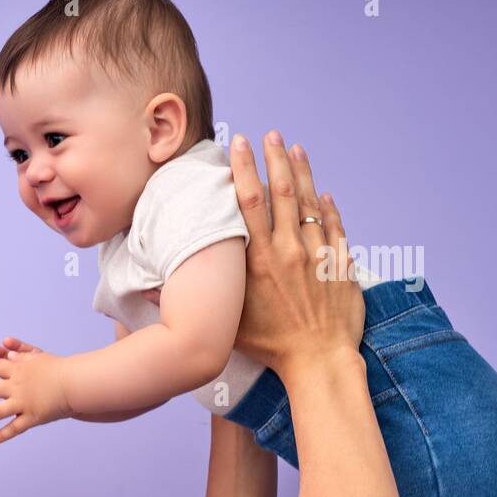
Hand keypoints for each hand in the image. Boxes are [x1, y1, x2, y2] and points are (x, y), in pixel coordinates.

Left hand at [0, 337, 70, 443]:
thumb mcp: (38, 356)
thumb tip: (4, 348)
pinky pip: (14, 428)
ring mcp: (24, 403)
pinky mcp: (33, 417)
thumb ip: (21, 351)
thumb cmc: (59, 368)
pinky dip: (2, 435)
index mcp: (19, 370)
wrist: (76, 383)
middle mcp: (17, 386)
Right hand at [228, 132, 363, 382]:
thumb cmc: (271, 347)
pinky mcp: (340, 265)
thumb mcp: (231, 322)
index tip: (239, 146)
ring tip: (296, 149)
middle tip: (270, 135)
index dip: (244, 170)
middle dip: (274, 159)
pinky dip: (330, 206)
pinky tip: (324, 192)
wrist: (320, 361)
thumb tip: (156, 291)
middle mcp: (289, 250)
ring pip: (311, 203)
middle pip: (282, 192)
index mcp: (259, 260)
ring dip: (303, 173)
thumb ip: (206, 295)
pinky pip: (335, 226)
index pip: (249, 203)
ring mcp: (318, 255)